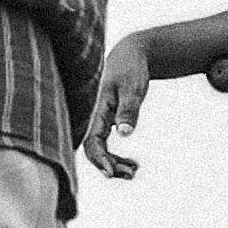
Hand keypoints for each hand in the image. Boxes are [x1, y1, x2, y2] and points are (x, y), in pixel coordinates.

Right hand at [83, 32, 154, 178]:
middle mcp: (94, 117)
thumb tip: (125, 133)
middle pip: (93, 150)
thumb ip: (129, 109)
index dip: (99, 159)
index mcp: (97, 109)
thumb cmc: (131, 69)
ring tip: (135, 170)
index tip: (112, 172)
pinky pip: (104, 145)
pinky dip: (116, 157)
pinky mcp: (106, 121)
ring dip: (114, 163)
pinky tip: (133, 162)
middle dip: (109, 165)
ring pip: (98, 150)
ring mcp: (99, 120)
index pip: (91, 141)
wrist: (130, 54)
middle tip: (132, 173)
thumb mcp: (133, 87)